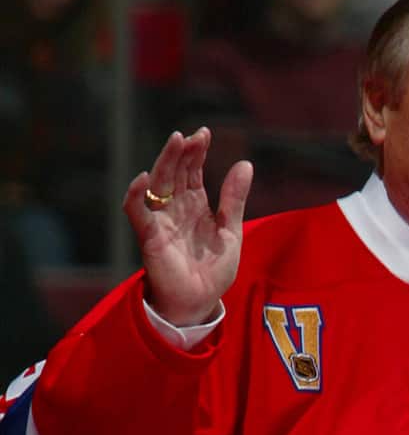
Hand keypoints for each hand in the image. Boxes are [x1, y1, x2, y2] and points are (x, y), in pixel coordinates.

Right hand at [121, 127, 252, 326]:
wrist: (200, 302)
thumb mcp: (230, 231)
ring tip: (175, 142)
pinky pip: (138, 212)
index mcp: (196, 205)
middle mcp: (176, 208)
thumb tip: (245, 163)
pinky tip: (144, 178)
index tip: (205, 133)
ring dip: (165, 163)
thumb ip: (234, 199)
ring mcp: (161, 220)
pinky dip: (137, 195)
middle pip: (176, 173)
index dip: (197, 152)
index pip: (193, 171)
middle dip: (183, 153)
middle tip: (192, 135)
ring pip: (159, 184)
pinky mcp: (150, 236)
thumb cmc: (213, 269)